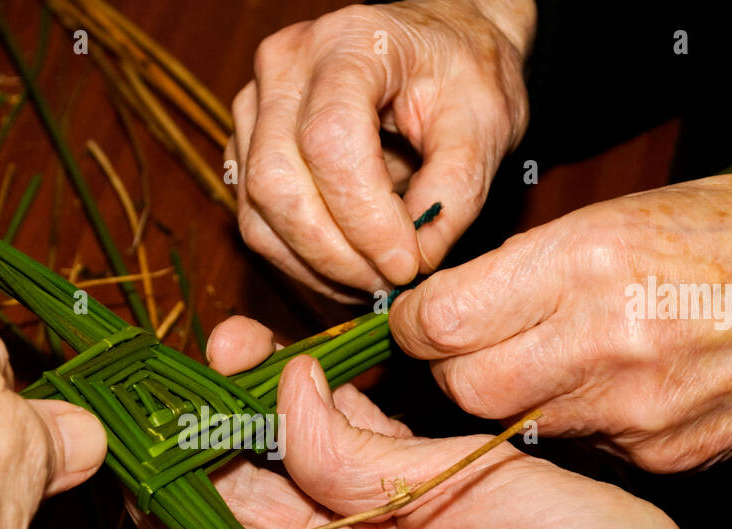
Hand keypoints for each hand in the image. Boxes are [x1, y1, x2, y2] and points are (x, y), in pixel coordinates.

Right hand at [161, 316, 731, 528]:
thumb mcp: (466, 469)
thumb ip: (366, 447)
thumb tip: (289, 387)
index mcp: (405, 480)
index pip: (313, 426)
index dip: (269, 385)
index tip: (237, 343)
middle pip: (270, 476)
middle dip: (223, 425)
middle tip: (186, 379)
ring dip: (204, 483)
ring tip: (161, 428)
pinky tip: (176, 504)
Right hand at [230, 0, 533, 298]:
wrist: (439, 49)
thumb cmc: (462, 76)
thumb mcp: (485, 125)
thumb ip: (454, 194)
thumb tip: (415, 260)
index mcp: (349, 45)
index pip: (329, 143)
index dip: (363, 218)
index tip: (405, 263)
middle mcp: (285, 67)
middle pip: (277, 183)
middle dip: (333, 253)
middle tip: (387, 282)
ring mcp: (255, 106)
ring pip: (258, 211)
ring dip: (313, 264)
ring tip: (370, 279)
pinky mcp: (246, 146)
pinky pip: (254, 220)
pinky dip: (297, 258)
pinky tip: (344, 267)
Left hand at [391, 173, 731, 470]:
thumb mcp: (635, 211)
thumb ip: (537, 261)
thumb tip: (457, 298)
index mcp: (591, 262)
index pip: (441, 321)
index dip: (415, 323)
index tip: (420, 317)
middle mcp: (605, 341)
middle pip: (462, 388)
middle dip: (449, 370)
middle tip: (469, 347)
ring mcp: (632, 409)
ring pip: (508, 426)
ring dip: (505, 399)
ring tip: (545, 362)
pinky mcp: (657, 456)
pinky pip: (574, 447)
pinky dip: (569, 423)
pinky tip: (604, 390)